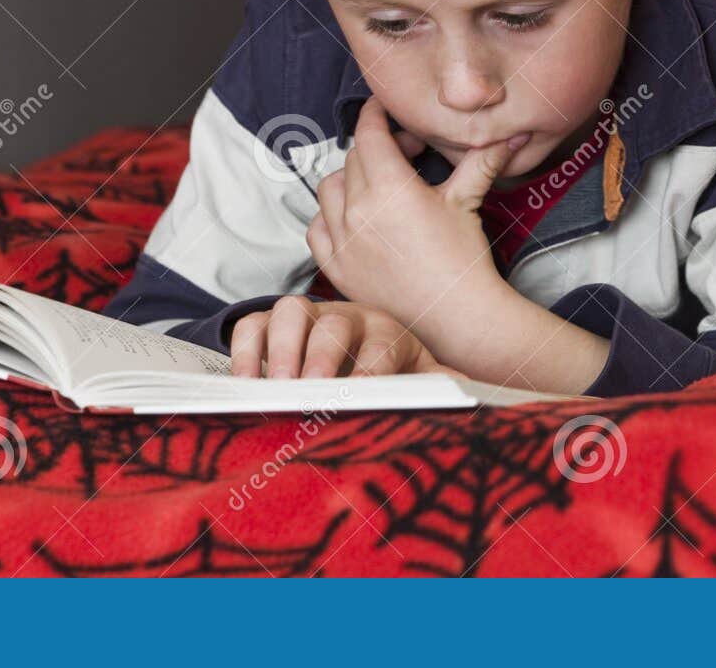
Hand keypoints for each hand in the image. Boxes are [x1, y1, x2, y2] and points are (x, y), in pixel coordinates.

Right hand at [228, 296, 445, 378]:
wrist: (374, 362)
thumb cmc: (398, 380)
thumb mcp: (425, 385)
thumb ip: (440, 392)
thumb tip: (472, 403)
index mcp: (391, 335)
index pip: (383, 345)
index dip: (371, 369)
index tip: (359, 395)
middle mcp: (350, 320)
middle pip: (334, 324)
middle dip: (320, 357)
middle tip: (308, 392)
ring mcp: (311, 319)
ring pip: (291, 311)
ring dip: (280, 349)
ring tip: (273, 387)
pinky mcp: (276, 328)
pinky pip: (253, 324)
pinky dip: (244, 349)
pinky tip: (243, 384)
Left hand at [307, 98, 525, 333]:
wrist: (456, 317)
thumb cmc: (463, 262)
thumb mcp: (468, 202)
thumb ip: (481, 162)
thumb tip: (512, 137)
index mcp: (389, 188)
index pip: (369, 133)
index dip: (375, 114)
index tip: (382, 109)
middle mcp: (358, 210)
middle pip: (354, 158)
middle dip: (377, 147)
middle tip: (406, 154)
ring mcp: (343, 241)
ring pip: (329, 189)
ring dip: (350, 178)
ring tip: (377, 184)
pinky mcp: (336, 268)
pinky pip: (316, 229)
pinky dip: (329, 216)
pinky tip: (351, 217)